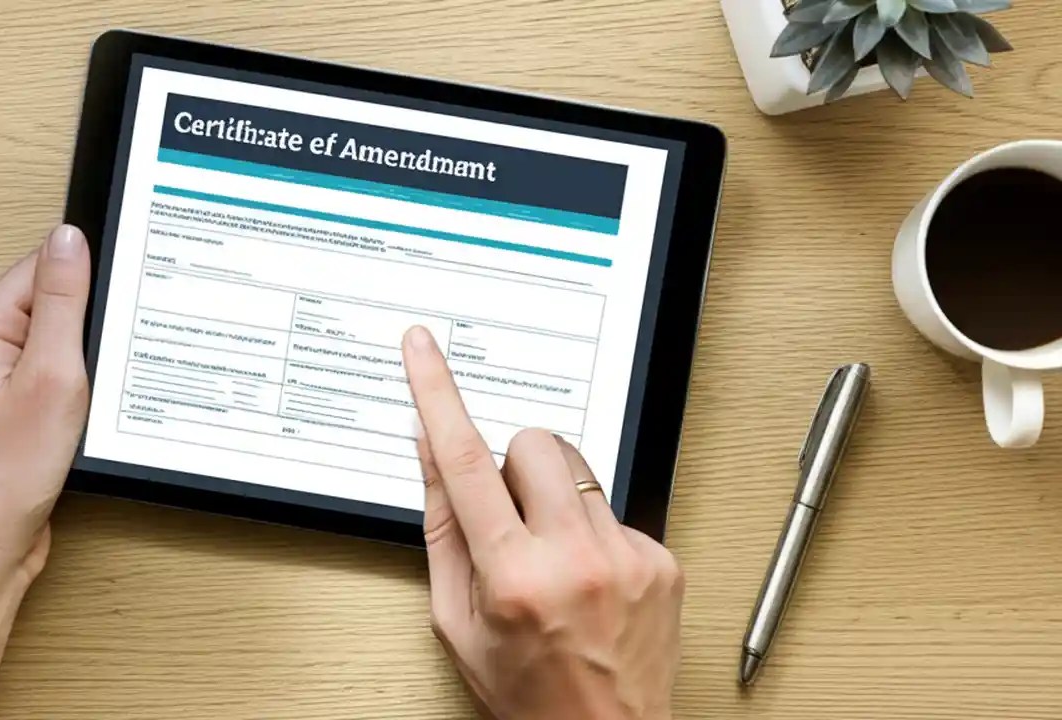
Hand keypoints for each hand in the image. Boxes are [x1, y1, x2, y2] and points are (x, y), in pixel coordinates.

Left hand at [0, 223, 91, 595]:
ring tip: (87, 395)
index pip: (39, 268)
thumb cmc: (5, 478)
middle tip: (101, 366)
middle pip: (43, 303)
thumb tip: (69, 239)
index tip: (117, 308)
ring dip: (78, 362)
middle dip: (84, 328)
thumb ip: (62, 302)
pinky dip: (68, 388)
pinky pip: (41, 376)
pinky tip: (79, 413)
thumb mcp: (52, 377)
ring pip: (46, 343)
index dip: (87, 284)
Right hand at [402, 326, 683, 719]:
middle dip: (513, 463)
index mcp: (514, 577)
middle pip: (536, 443)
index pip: (464, 463)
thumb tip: (430, 453)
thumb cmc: (526, 691)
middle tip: (509, 514)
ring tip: (551, 553)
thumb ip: (443, 529)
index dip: (437, 395)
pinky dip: (591, 529)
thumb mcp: (457, 621)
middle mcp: (576, 559)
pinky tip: (588, 578)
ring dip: (554, 494)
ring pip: (578, 467)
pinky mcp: (661, 558)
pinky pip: (614, 505)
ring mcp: (627, 556)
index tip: (424, 350)